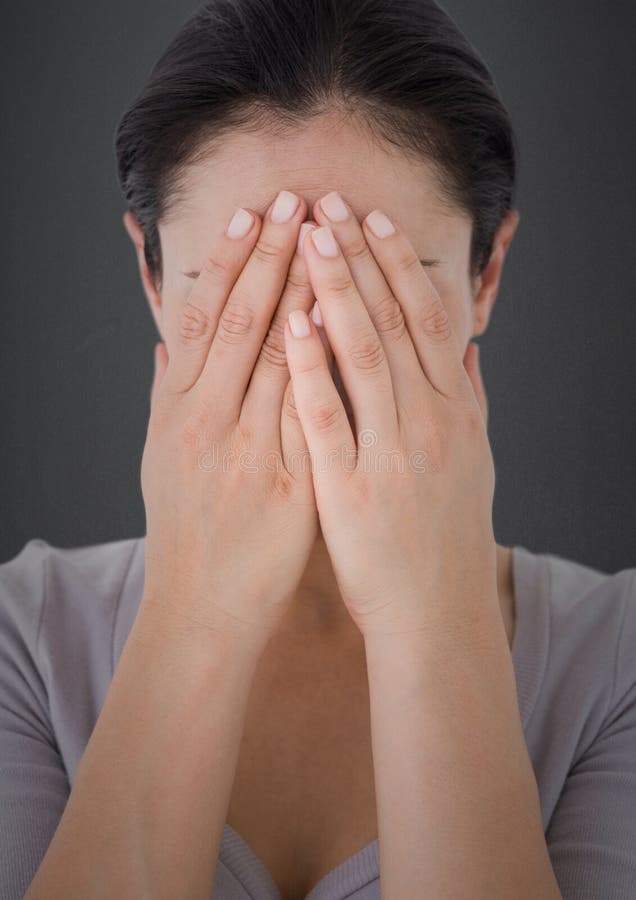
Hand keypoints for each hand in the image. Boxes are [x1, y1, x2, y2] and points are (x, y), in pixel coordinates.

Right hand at [140, 191, 319, 646]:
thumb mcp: (161, 457)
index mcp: (179, 410)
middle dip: (275, 254)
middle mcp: (209, 423)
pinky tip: (349, 323)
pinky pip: (315, 415)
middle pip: (246, 322)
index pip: (208, 318)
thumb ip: (167, 396)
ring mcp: (251, 453)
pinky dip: (329, 366)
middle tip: (300, 196)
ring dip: (308, 291)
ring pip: (283, 355)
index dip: (232, 260)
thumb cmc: (186, 528)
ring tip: (332, 236)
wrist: (201, 607)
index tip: (255, 212)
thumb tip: (169, 345)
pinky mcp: (292, 486)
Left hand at [284, 192, 497, 638]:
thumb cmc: (445, 535)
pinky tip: (291, 324)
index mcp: (454, 411)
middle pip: (393, 321)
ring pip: (363, 354)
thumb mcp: (472, 464)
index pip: (426, 319)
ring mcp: (391, 451)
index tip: (371, 219)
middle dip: (357, 258)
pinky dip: (311, 367)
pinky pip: (327, 417)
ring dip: (334, 290)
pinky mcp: (352, 487)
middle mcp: (428, 420)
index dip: (397, 265)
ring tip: (305, 238)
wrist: (436, 611)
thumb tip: (467, 355)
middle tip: (327, 204)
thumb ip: (469, 404)